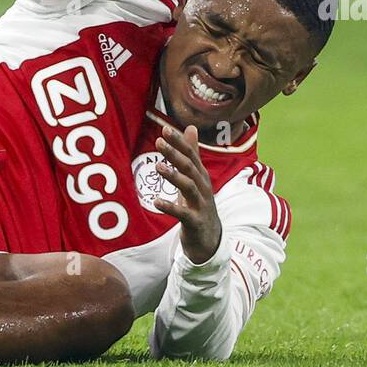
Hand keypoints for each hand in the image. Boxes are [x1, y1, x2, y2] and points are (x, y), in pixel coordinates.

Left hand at [153, 125, 222, 263]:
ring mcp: (201, 205)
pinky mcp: (195, 222)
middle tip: (159, 142)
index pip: (191, 155)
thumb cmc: (199, 205)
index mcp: (201, 176)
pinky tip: (156, 201)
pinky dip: (170, 207)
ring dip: (173, 176)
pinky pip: (183, 213)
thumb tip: (191, 127)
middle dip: (175, 154)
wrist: (210, 239)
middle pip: (190, 167)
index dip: (179, 142)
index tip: (165, 129)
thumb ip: (192, 154)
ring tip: (158, 167)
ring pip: (189, 187)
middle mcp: (203, 187)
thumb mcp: (196, 178)